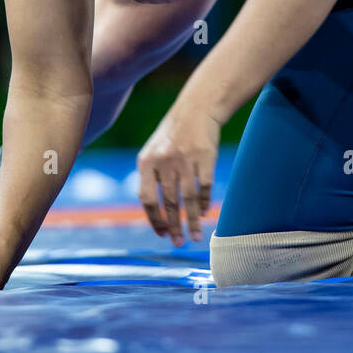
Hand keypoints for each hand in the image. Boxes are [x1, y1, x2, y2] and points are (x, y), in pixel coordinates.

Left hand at [137, 107, 220, 246]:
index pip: (146, 198)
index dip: (154, 219)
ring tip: (194, 237)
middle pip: (169, 202)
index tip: (161, 233)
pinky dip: (205, 202)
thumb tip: (158, 215)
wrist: (196, 109)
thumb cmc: (173, 136)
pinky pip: (205, 186)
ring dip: (192, 220)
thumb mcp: (154, 153)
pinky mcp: (205, 157)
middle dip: (174, 226)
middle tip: (178, 242)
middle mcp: (164, 162)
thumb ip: (151, 179)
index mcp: (147, 162)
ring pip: (189, 199)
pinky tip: (205, 212)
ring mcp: (186, 159)